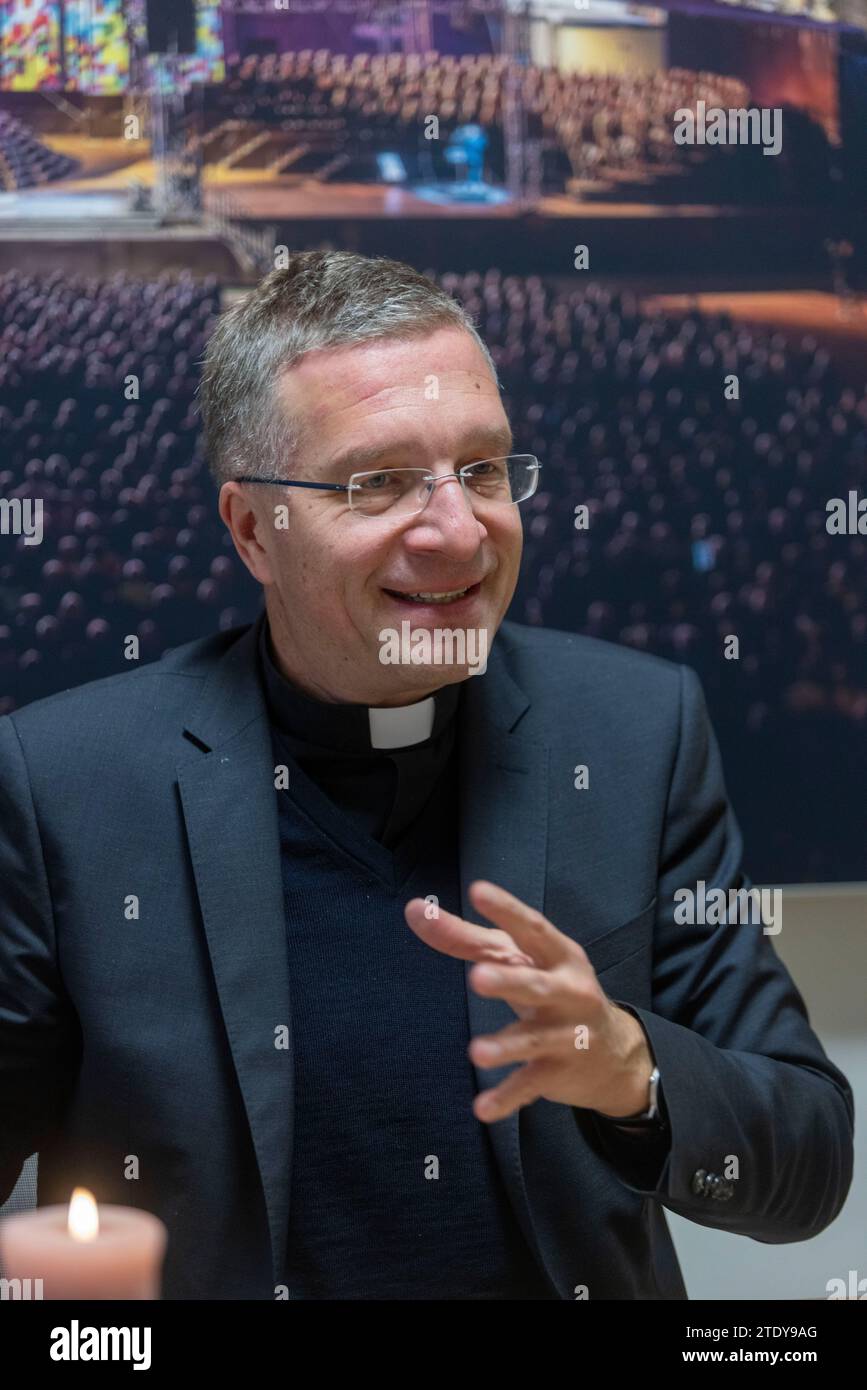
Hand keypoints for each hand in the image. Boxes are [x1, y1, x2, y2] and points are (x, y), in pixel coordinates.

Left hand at [404, 880, 652, 1123]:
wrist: (613, 1052)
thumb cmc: (550, 987)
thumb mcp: (517, 959)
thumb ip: (466, 936)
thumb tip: (416, 909)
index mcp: (557, 954)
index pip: (531, 928)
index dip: (507, 910)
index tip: (478, 891)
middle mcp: (568, 991)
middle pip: (536, 984)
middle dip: (509, 981)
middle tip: (477, 977)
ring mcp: (566, 1034)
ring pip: (534, 1039)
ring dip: (506, 1045)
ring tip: (476, 1051)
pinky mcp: (558, 1073)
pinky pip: (529, 1085)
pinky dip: (507, 1098)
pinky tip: (482, 1108)